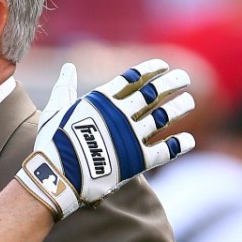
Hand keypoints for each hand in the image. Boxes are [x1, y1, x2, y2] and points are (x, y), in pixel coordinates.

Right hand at [16, 59, 194, 218]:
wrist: (58, 174)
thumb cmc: (53, 141)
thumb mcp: (55, 109)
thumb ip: (65, 87)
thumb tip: (68, 67)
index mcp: (102, 100)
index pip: (133, 78)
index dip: (151, 70)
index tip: (164, 66)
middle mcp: (122, 114)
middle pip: (154, 93)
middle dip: (172, 82)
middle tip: (185, 78)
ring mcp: (132, 136)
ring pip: (164, 117)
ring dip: (179, 107)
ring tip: (188, 101)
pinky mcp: (139, 159)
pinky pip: (167, 150)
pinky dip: (180, 144)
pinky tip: (189, 140)